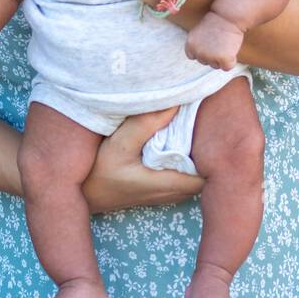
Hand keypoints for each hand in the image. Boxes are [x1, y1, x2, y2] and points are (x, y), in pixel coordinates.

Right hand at [81, 109, 204, 213]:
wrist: (83, 194)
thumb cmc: (99, 170)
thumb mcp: (119, 144)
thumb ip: (146, 124)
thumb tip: (175, 103)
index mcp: (167, 184)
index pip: (208, 174)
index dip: (214, 152)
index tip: (212, 128)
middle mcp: (172, 193)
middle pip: (206, 173)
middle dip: (209, 150)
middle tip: (206, 123)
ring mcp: (167, 194)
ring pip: (196, 174)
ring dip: (197, 155)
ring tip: (194, 129)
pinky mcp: (161, 190)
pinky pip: (184, 174)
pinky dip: (186, 159)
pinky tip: (178, 140)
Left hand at [184, 12, 244, 70]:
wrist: (228, 16)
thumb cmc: (216, 21)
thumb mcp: (199, 32)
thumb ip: (198, 45)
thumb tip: (201, 56)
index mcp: (190, 45)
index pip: (193, 56)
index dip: (203, 50)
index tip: (209, 43)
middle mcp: (198, 52)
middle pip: (205, 62)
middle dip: (213, 54)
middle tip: (219, 41)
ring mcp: (210, 57)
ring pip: (216, 65)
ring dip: (221, 57)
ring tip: (225, 43)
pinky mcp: (223, 59)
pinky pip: (227, 67)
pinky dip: (231, 60)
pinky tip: (231, 48)